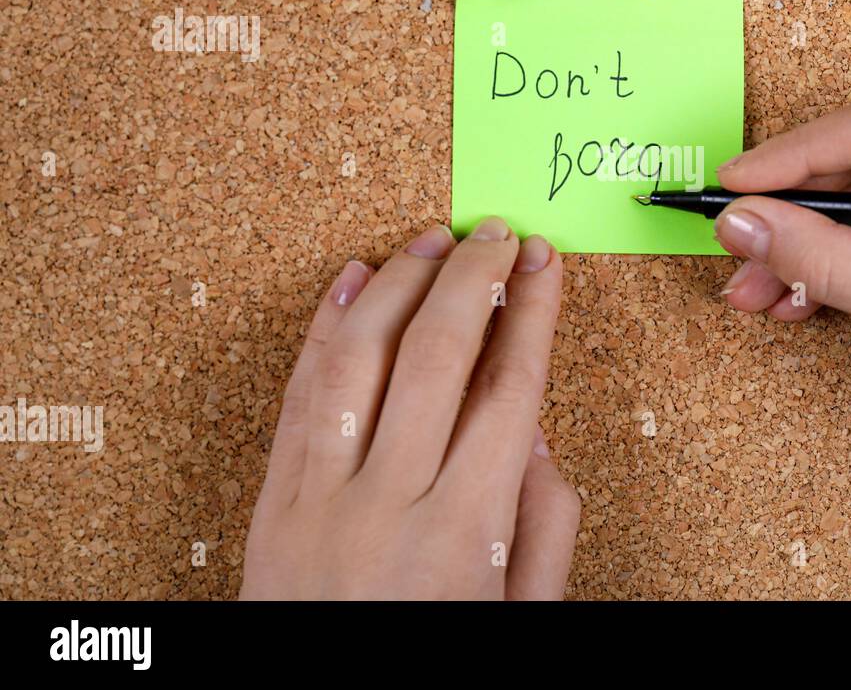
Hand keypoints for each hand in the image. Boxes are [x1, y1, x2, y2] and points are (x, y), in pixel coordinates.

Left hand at [239, 218, 578, 599]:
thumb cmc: (432, 665)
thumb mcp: (521, 621)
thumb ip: (542, 529)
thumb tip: (534, 434)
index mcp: (464, 534)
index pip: (510, 388)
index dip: (535, 313)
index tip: (547, 264)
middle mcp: (390, 502)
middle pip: (441, 353)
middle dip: (476, 277)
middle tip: (498, 235)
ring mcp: (321, 498)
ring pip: (362, 355)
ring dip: (402, 283)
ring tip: (433, 241)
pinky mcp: (274, 502)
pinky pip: (298, 393)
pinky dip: (324, 326)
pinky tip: (352, 282)